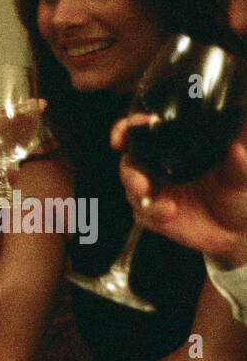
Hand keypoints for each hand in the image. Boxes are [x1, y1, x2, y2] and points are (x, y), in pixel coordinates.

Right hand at [112, 113, 246, 267]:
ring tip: (150, 195)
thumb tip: (235, 148)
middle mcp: (161, 169)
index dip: (128, 128)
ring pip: (132, 187)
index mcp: (176, 149)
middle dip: (129, 170)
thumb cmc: (239, 196)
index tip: (126, 132)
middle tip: (141, 181)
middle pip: (130, 162)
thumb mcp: (242, 176)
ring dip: (137, 190)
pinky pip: (143, 212)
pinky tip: (168, 212)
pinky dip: (152, 212)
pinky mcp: (153, 216)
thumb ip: (238, 163)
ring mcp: (156, 192)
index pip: (145, 133)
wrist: (237, 232)